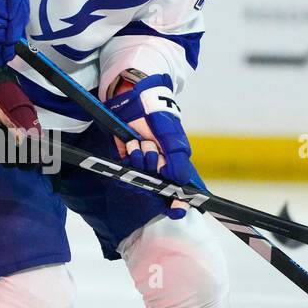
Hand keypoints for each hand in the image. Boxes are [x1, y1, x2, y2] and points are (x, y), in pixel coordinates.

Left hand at [107, 73, 201, 218]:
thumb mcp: (173, 136)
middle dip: (154, 170)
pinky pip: (128, 168)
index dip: (178, 201)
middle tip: (153, 151)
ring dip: (142, 158)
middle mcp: (160, 165)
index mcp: (175, 162)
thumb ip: (177, 159)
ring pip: (142, 176)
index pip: (178, 190)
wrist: (134, 98)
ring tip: (143, 142)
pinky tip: (132, 142)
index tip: (176, 210)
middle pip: (158, 185)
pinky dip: (130, 155)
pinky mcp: (127, 157)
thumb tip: (179, 181)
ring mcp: (143, 162)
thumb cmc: (158, 114)